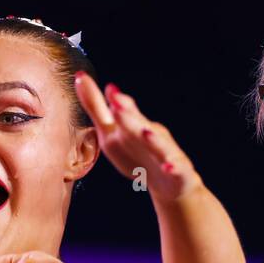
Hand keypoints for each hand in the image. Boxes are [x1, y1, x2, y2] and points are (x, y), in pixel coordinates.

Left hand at [74, 71, 204, 202]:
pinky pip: (177, 170)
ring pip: (161, 146)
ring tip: (146, 131)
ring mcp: (167, 154)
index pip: (125, 114)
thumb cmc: (140, 154)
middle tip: (116, 103)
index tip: (109, 91)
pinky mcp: (179, 173)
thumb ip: (99, 108)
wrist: (171, 183)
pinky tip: (168, 167)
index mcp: (135, 128)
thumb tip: (84, 79)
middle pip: (140, 126)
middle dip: (129, 115)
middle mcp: (152, 137)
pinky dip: (173, 168)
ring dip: (154, 139)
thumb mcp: (116, 132)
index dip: (118, 103)